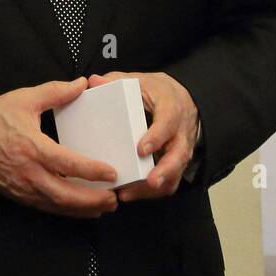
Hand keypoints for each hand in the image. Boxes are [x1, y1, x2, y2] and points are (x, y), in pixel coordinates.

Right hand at [0, 79, 117, 216]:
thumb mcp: (25, 99)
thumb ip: (55, 92)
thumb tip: (80, 84)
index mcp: (33, 148)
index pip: (67, 164)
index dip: (91, 171)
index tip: (111, 172)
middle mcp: (29, 172)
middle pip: (65, 194)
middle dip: (92, 200)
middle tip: (114, 199)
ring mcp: (23, 187)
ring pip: (56, 204)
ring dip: (82, 209)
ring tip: (104, 207)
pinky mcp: (19, 194)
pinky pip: (46, 206)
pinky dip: (66, 210)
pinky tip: (80, 209)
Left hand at [86, 71, 198, 201]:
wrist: (183, 100)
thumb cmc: (159, 92)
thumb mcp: (141, 81)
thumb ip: (117, 81)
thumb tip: (92, 81)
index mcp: (172, 107)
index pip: (169, 122)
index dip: (157, 137)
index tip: (141, 150)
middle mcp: (181, 131)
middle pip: (179, 154)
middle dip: (165, 170)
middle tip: (149, 182)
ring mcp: (181, 149)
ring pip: (176, 173)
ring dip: (155, 187)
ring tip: (129, 194)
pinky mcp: (176, 163)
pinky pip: (170, 182)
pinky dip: (152, 192)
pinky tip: (131, 194)